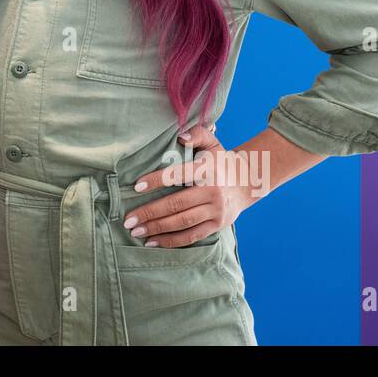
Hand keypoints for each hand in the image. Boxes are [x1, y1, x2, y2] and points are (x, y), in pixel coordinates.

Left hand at [122, 122, 256, 246]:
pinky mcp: (217, 225)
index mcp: (207, 170)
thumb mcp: (212, 142)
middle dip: (150, 213)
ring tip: (136, 232)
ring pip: (182, 223)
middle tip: (128, 219)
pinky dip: (172, 241)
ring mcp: (216, 211)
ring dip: (157, 229)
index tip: (136, 187)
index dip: (157, 180)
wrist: (249, 182)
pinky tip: (154, 242)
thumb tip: (180, 137)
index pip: (178, 175)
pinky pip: (192, 236)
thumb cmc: (221, 161)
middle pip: (176, 204)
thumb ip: (197, 134)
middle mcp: (212, 192)